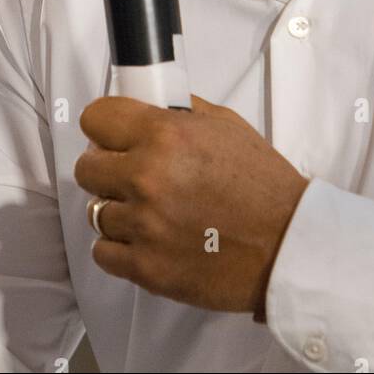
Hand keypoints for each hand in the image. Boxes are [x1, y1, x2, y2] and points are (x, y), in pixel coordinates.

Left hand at [74, 93, 309, 316]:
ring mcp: (144, 225)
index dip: (104, 126)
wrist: (286, 245)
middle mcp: (147, 177)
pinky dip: (119, 247)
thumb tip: (147, 105)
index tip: (111, 136)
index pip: (96, 117)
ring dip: (118, 211)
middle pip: (86, 167)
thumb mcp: (227, 126)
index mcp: (165, 135)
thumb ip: (182, 112)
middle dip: (106, 169)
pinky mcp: (146, 267)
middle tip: (130, 176)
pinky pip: (102, 252)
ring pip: (94, 212)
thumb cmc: (263, 184)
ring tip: (148, 212)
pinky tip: (146, 240)